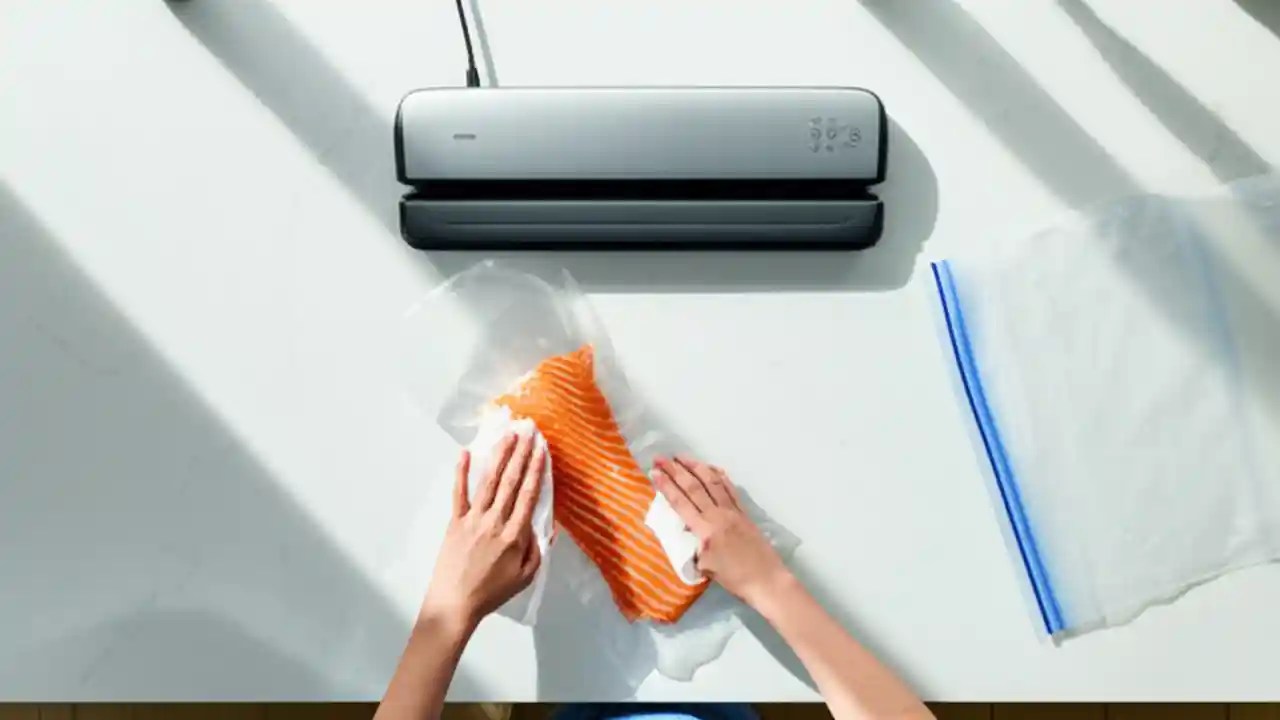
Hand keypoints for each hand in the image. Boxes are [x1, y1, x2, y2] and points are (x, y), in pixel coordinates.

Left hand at [421, 431, 546, 629]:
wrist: (455, 603)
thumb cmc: (492, 593)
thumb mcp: (525, 578)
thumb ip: (537, 551)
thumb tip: (545, 527)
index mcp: (514, 535)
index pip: (528, 496)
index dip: (536, 470)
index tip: (542, 451)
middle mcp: (495, 522)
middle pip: (511, 482)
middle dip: (521, 455)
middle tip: (529, 432)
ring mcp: (473, 519)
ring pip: (489, 482)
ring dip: (499, 457)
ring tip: (508, 436)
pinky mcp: (455, 522)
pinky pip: (459, 493)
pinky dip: (461, 473)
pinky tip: (464, 453)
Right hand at [650, 455, 791, 607]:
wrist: (767, 580)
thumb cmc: (734, 578)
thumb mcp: (706, 567)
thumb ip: (693, 546)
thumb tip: (686, 529)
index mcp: (705, 530)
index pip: (681, 502)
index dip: (666, 486)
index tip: (654, 472)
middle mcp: (718, 515)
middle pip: (693, 487)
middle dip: (675, 470)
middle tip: (660, 458)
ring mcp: (733, 511)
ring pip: (711, 482)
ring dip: (695, 467)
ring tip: (681, 457)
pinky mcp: (744, 512)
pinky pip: (729, 489)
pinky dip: (719, 476)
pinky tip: (712, 468)